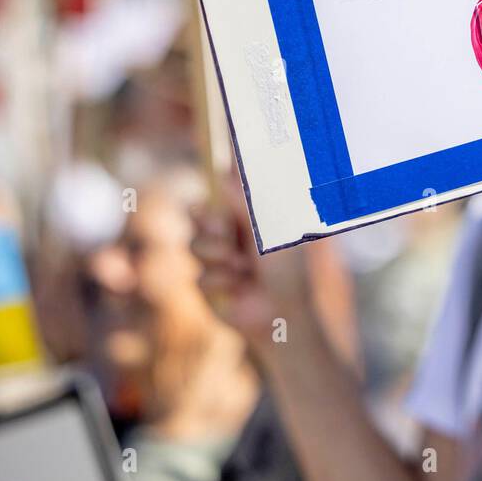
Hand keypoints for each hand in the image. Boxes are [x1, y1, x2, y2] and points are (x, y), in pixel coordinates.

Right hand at [191, 172, 311, 348]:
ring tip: (242, 266)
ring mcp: (216, 260)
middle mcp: (229, 234)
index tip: (207, 165)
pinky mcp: (208, 285)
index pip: (221, 190)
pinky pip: (198, 275)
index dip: (212, 178)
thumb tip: (223, 174)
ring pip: (192, 242)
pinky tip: (239, 288)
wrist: (286, 315)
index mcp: (247, 216)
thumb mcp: (269, 231)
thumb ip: (245, 205)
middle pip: (196, 211)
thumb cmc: (289, 271)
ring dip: (216, 253)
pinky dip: (220, 280)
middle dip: (206, 218)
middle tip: (223, 227)